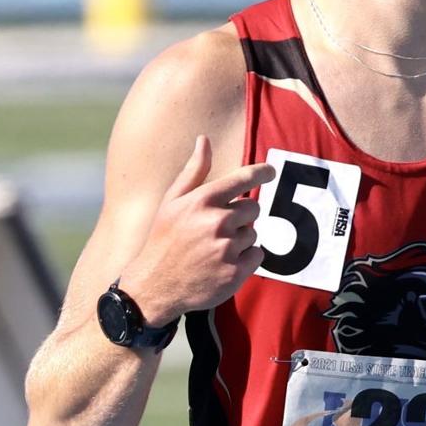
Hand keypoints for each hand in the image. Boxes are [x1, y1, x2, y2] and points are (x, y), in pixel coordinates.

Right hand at [118, 135, 274, 322]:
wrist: (154, 286)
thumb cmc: (163, 238)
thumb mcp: (172, 201)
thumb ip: (194, 171)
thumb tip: (204, 139)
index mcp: (202, 201)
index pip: (243, 179)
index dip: (261, 173)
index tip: (271, 172)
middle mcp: (216, 222)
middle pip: (254, 207)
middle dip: (242, 215)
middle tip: (219, 228)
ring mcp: (227, 249)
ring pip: (254, 233)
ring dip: (241, 239)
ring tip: (215, 248)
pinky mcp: (235, 273)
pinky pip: (257, 255)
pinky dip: (246, 259)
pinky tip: (223, 263)